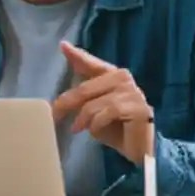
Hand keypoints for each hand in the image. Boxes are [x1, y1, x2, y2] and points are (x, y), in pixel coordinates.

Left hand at [52, 41, 153, 162]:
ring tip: (77, 128)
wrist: (140, 150)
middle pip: (86, 88)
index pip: (93, 64)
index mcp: (113, 76)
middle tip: (54, 115)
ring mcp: (133, 92)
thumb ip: (84, 99)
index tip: (63, 46)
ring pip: (95, 103)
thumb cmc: (116, 129)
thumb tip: (59, 100)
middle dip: (67, 102)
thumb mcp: (94, 111)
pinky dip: (97, 123)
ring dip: (83, 118)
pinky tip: (94, 131)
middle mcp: (124, 79)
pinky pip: (109, 111)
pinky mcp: (139, 108)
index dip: (78, 56)